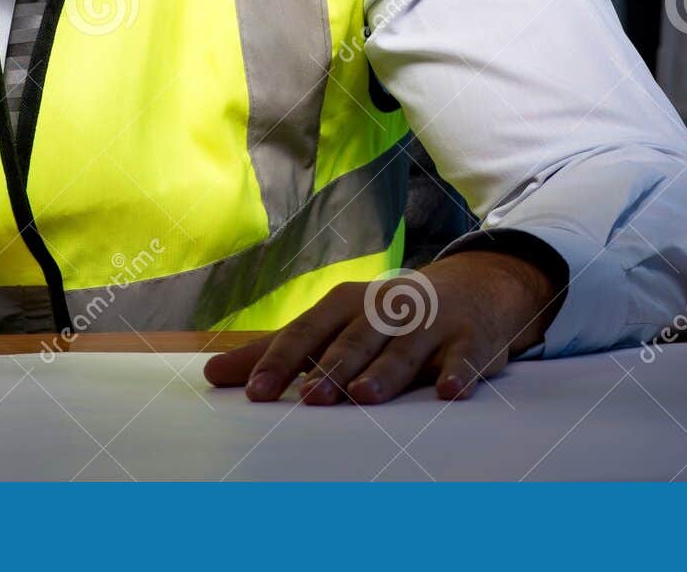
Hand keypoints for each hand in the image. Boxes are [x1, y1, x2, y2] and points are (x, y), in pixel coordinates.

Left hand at [203, 250, 560, 404]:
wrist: (474, 287)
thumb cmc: (388, 316)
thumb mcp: (334, 325)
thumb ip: (278, 352)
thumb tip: (212, 374)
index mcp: (346, 304)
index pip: (306, 333)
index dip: (280, 362)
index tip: (254, 394)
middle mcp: (385, 308)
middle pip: (353, 340)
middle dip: (330, 368)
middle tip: (308, 399)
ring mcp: (429, 322)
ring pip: (404, 349)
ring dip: (384, 371)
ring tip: (363, 395)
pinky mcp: (470, 339)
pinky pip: (465, 356)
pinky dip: (458, 371)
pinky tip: (448, 391)